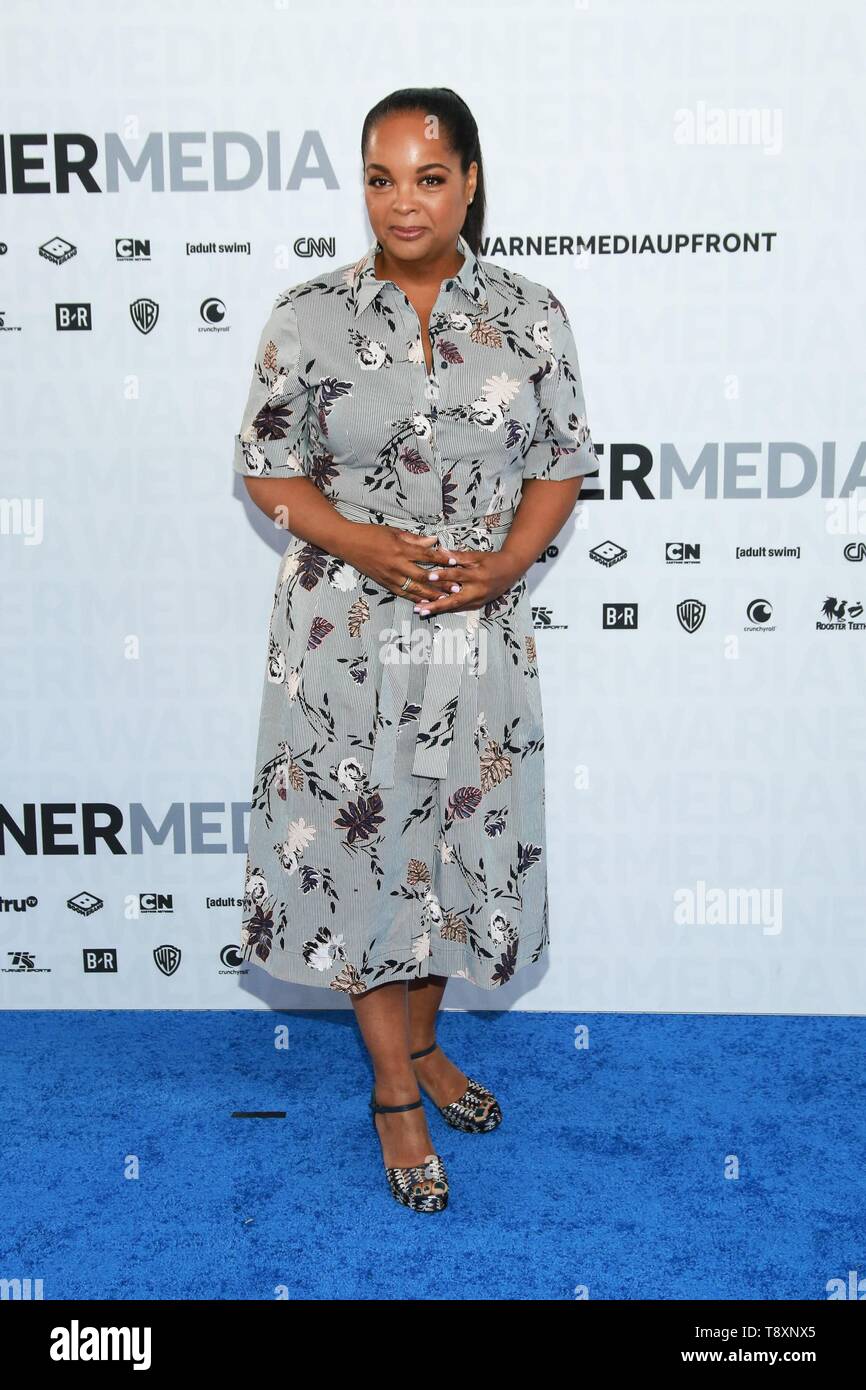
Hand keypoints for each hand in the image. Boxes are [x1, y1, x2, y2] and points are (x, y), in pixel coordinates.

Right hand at [338, 522, 484, 604]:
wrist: (347, 543)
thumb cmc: (371, 533)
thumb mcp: (394, 531)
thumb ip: (415, 539)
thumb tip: (434, 541)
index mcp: (401, 549)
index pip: (426, 555)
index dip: (442, 559)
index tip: (455, 562)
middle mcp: (397, 565)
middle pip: (423, 576)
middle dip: (440, 583)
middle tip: (456, 588)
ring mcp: (390, 576)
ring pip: (414, 589)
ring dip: (430, 595)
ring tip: (444, 600)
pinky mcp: (384, 583)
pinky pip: (402, 593)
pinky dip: (414, 598)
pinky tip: (425, 603)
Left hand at [410, 549, 525, 615]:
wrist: (511, 571)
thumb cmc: (492, 561)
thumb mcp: (476, 555)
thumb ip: (457, 555)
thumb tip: (439, 550)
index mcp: (477, 575)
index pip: (457, 575)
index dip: (443, 576)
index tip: (428, 577)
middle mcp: (477, 590)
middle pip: (454, 600)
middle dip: (436, 605)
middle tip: (420, 608)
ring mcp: (478, 600)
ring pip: (455, 607)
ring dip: (438, 609)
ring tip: (422, 611)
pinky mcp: (478, 605)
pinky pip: (460, 608)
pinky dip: (447, 609)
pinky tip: (434, 609)